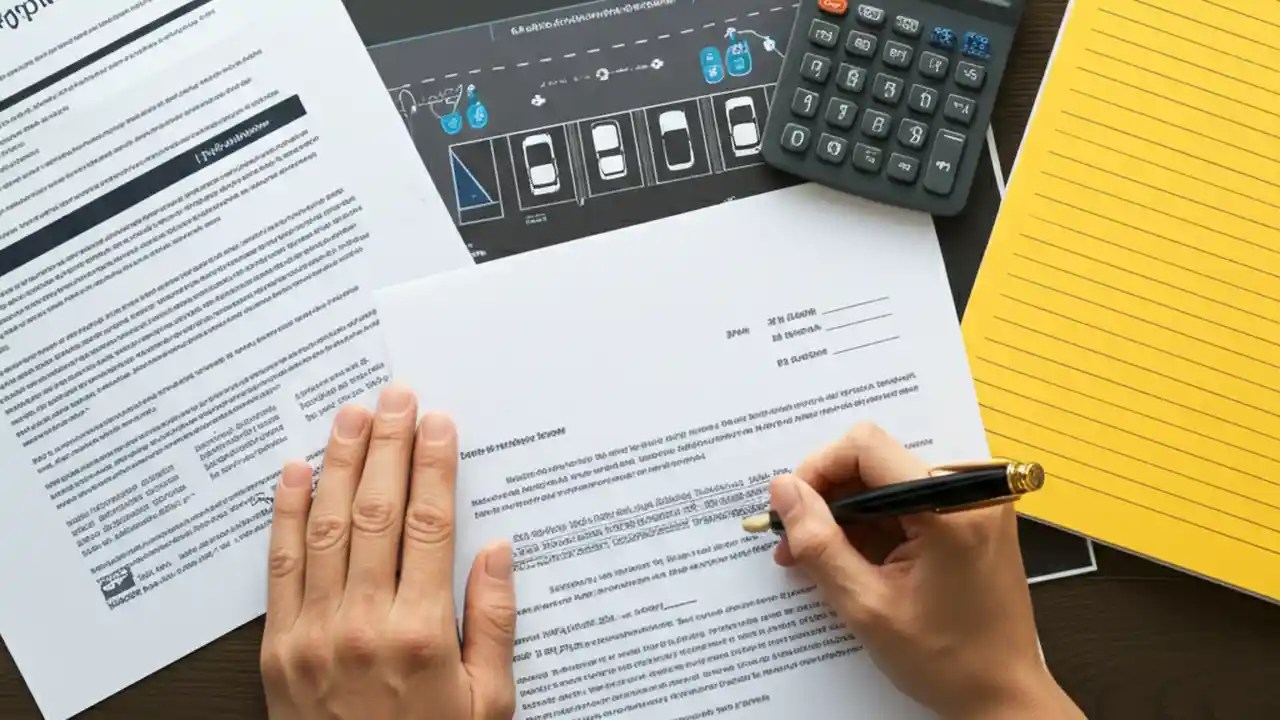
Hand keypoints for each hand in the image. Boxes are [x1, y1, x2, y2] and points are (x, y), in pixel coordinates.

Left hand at [260, 385, 516, 719]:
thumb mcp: (488, 703)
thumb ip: (493, 623)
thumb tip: (496, 552)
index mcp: (422, 634)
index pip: (428, 524)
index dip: (433, 466)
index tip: (437, 424)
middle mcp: (363, 623)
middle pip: (376, 511)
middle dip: (387, 446)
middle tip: (395, 397)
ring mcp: (313, 633)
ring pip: (327, 526)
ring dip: (338, 463)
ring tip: (350, 416)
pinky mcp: (279, 648)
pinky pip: (280, 566)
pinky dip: (286, 514)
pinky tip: (295, 473)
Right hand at [772, 424, 1083, 719]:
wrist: (1004, 695)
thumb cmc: (945, 661)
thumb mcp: (866, 606)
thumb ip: (819, 543)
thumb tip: (783, 490)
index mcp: (950, 508)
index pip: (866, 447)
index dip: (817, 469)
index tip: (791, 509)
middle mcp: (970, 490)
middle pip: (875, 459)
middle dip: (827, 496)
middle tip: (795, 543)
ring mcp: (975, 501)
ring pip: (886, 478)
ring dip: (847, 512)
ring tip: (818, 558)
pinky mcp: (971, 515)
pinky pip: (907, 498)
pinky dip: (873, 522)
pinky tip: (852, 558)